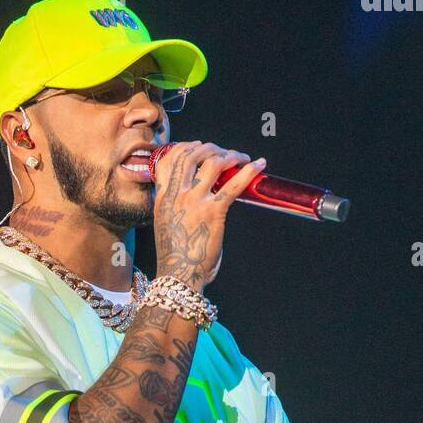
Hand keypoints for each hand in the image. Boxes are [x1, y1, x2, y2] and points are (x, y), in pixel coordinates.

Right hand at [152, 141, 266, 291]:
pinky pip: (233, 185)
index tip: (199, 145)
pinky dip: (249, 171)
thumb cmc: (176, 258)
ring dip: (230, 155)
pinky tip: (260, 165)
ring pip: (213, 163)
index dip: (187, 147)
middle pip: (193, 155)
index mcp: (163, 198)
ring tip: (241, 158)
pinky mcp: (214, 212)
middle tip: (225, 152)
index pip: (170, 159)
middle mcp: (177, 195)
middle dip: (212, 148)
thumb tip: (192, 198)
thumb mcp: (165, 225)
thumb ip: (174, 207)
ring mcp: (195, 202)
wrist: (178, 276)